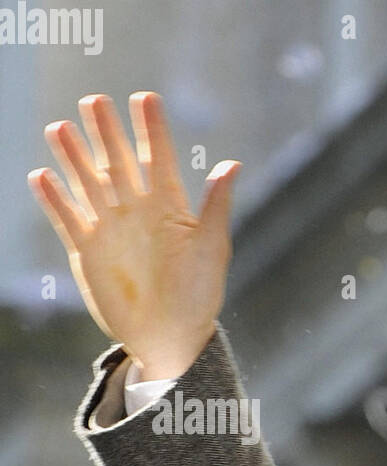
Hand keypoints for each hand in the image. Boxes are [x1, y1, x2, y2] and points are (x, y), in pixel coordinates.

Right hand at [28, 91, 239, 379]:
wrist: (172, 336)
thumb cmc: (199, 295)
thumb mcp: (212, 248)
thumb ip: (216, 206)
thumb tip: (233, 165)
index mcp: (170, 207)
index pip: (158, 158)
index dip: (152, 129)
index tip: (146, 98)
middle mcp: (136, 210)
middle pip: (118, 162)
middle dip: (107, 132)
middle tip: (94, 100)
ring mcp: (110, 228)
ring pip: (88, 183)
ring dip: (74, 157)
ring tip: (60, 128)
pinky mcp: (87, 250)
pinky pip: (67, 219)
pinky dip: (55, 200)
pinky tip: (43, 176)